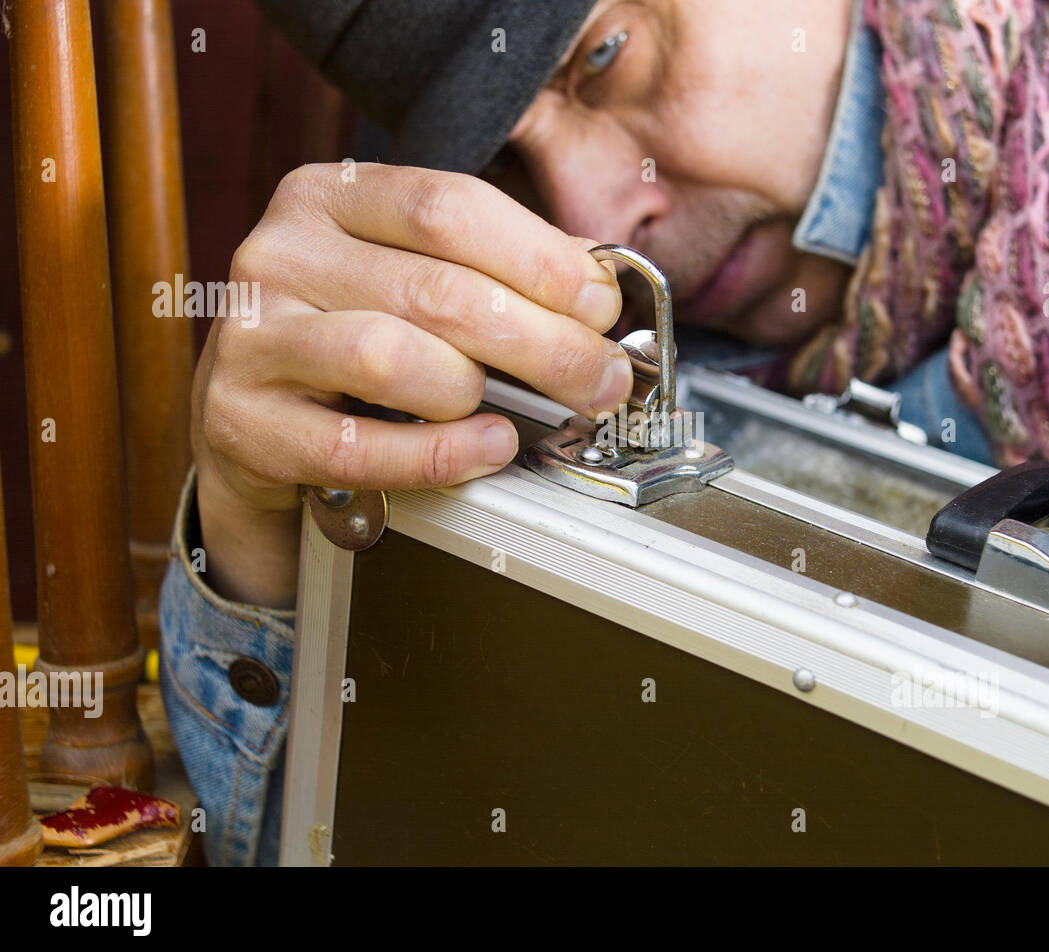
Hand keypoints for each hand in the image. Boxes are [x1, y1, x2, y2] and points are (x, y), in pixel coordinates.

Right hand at [191, 163, 630, 606]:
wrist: (251, 419)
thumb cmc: (350, 339)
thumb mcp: (407, 277)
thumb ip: (491, 271)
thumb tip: (597, 296)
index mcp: (329, 196)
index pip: (449, 207)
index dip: (542, 259)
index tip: (601, 305)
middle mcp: (281, 253)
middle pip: (438, 290)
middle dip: (545, 342)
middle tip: (600, 379)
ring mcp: (252, 337)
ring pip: (392, 358)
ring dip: (479, 392)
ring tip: (521, 416)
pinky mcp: (243, 421)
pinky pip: (356, 447)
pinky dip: (439, 454)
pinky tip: (487, 449)